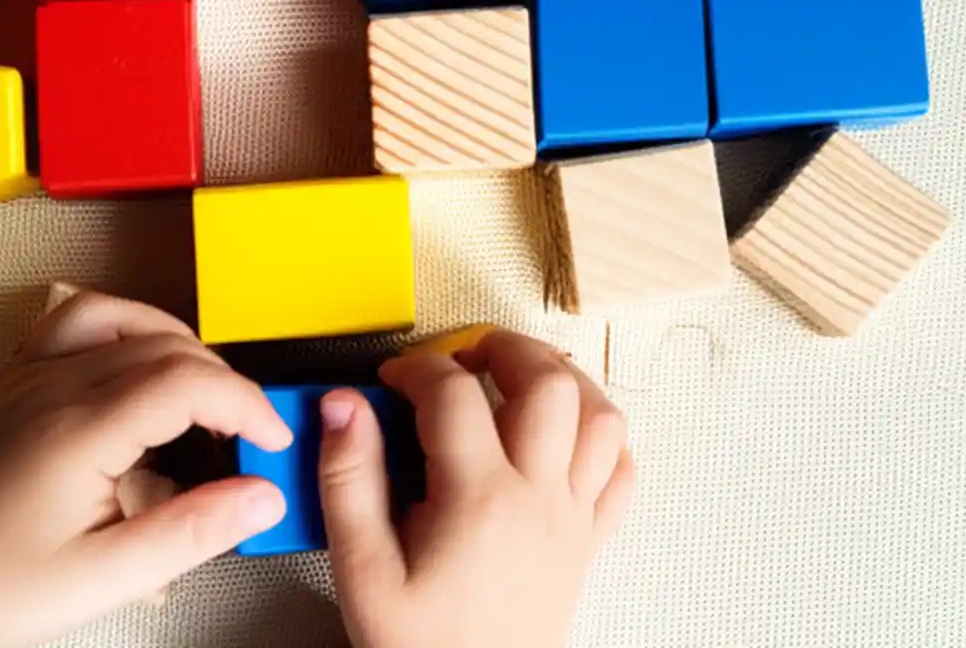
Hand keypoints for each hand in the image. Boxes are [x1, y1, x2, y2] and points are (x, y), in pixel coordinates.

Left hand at [0, 293, 291, 646]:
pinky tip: (139, 362)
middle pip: (167, 345)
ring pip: (125, 316)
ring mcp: (28, 375)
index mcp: (76, 430)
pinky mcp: (15, 379)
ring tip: (206, 394)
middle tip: (248, 435)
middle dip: (225, 384)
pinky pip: (78, 318)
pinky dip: (126, 327)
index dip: (247, 405)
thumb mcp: (101, 578)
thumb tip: (261, 496)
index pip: (189, 382)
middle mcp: (51, 386)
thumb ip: (191, 532)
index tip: (271, 439)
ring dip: (180, 345)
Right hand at [318, 329, 634, 647]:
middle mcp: (537, 499)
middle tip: (465, 352)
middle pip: (549, 383)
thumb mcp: (362, 567)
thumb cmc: (419, 646)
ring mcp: (572, 519)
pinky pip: (621, 474)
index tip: (390, 380)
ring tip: (521, 375)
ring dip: (564, 380)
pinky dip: (602, 439)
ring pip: (601, 418)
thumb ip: (349, 477)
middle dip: (505, 347)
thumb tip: (344, 406)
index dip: (416, 368)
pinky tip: (567, 434)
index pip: (453, 393)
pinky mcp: (588, 543)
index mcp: (478, 499)